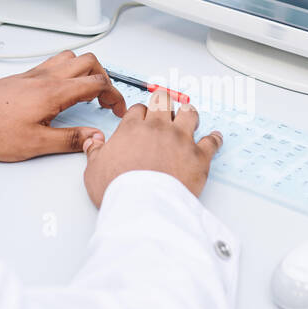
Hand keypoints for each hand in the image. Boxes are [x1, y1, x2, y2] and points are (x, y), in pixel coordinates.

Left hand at [0, 51, 125, 161]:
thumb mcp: (35, 143)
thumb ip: (70, 139)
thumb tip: (95, 137)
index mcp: (54, 92)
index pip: (97, 83)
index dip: (115, 96)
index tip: (117, 110)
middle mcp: (46, 77)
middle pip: (89, 62)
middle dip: (105, 78)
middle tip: (106, 100)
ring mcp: (34, 74)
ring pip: (71, 58)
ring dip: (87, 70)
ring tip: (89, 91)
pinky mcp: (24, 77)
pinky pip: (54, 63)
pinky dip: (69, 71)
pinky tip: (64, 90)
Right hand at [82, 89, 223, 207]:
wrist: (143, 206)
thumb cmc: (118, 188)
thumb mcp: (94, 170)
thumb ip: (95, 152)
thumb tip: (92, 142)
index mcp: (133, 128)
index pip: (139, 109)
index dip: (141, 113)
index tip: (142, 118)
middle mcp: (159, 128)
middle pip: (164, 102)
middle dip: (164, 104)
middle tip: (165, 108)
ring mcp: (181, 140)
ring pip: (190, 114)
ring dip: (189, 114)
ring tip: (188, 116)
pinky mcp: (199, 156)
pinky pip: (212, 142)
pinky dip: (214, 139)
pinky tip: (215, 137)